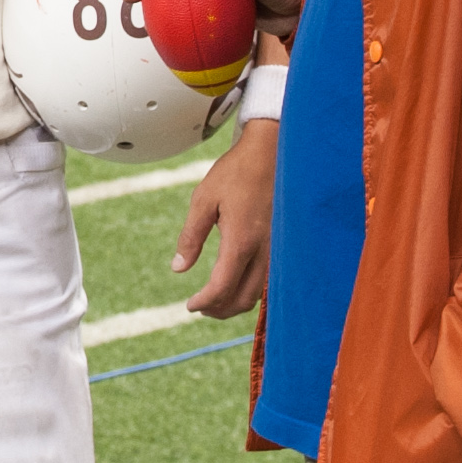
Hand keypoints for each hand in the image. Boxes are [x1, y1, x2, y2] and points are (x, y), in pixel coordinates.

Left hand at [171, 119, 276, 317]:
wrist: (273, 152)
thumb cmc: (236, 173)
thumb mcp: (204, 199)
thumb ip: (191, 236)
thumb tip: (178, 268)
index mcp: (241, 241)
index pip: (222, 287)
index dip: (204, 302)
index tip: (190, 305)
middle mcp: (264, 251)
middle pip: (243, 299)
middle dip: (219, 310)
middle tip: (200, 308)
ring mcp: (278, 250)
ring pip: (260, 294)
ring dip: (236, 304)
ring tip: (216, 300)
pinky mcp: (283, 245)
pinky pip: (270, 281)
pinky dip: (252, 291)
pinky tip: (238, 284)